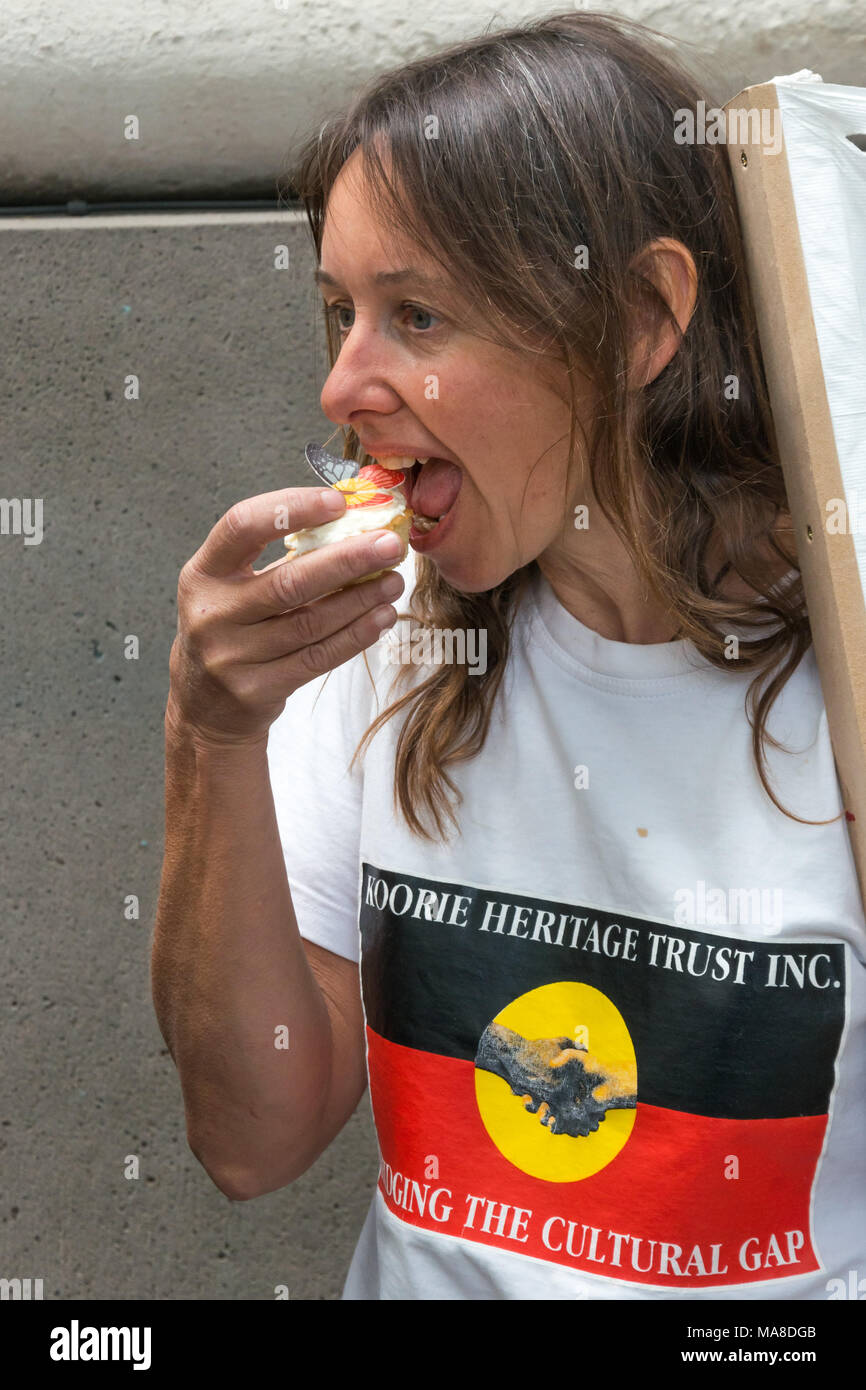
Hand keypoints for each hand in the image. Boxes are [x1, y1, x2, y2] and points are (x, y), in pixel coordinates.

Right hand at [167, 486, 405, 748]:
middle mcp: (212, 613)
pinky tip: (381, 617)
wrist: (206, 705)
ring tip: (394, 581)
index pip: (242, 525)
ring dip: (361, 600)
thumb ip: (274, 555)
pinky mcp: (257, 689)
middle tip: (389, 544)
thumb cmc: (231, 627)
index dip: (292, 509)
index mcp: (203, 572)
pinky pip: (318, 658)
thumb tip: (351, 521)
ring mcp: (232, 656)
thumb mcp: (230, 586)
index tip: (338, 501)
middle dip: (347, 559)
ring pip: (311, 623)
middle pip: (289, 581)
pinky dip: (356, 635)